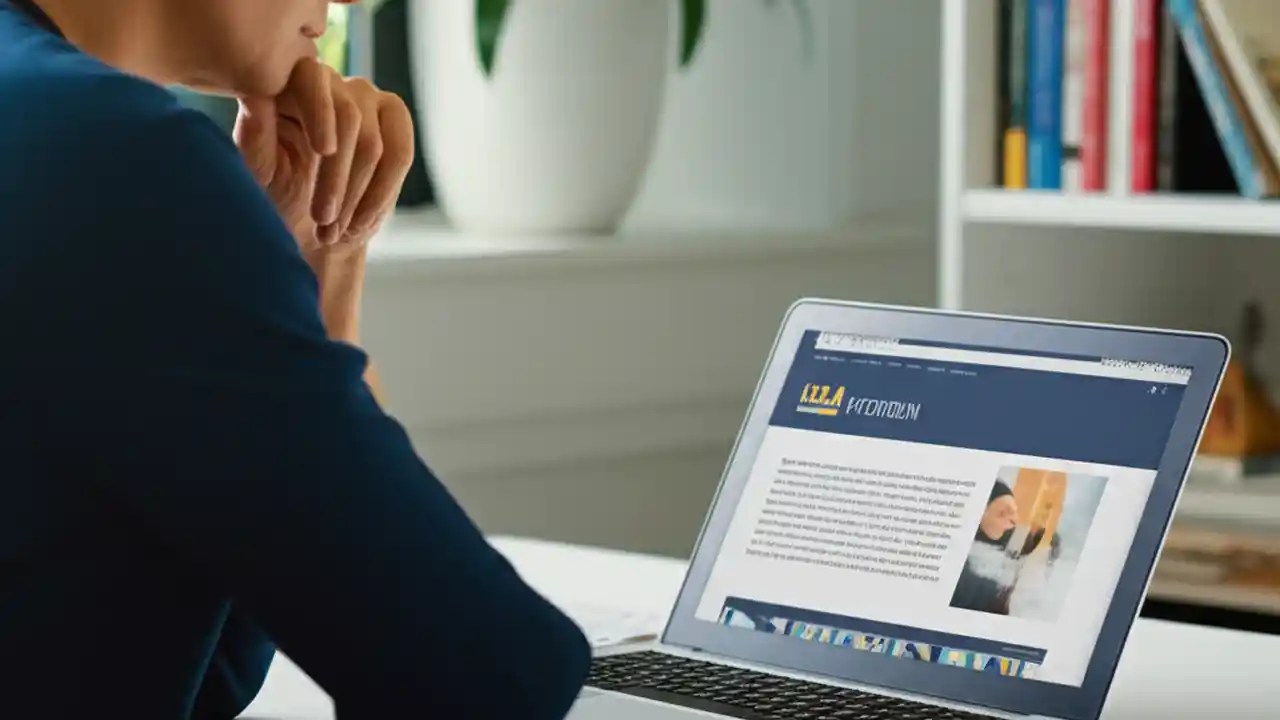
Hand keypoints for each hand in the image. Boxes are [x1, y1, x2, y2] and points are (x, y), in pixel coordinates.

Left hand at [234, 58, 414, 253]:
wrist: (310, 230)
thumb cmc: (276, 196)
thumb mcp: (259, 172)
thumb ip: (255, 135)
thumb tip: (255, 95)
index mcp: (288, 84)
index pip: (310, 78)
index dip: (320, 111)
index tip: (323, 151)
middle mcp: (329, 82)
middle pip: (348, 118)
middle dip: (337, 177)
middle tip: (323, 219)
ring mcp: (366, 98)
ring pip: (373, 142)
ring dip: (357, 193)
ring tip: (336, 230)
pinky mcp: (394, 119)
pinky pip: (400, 154)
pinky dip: (382, 193)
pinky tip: (362, 222)